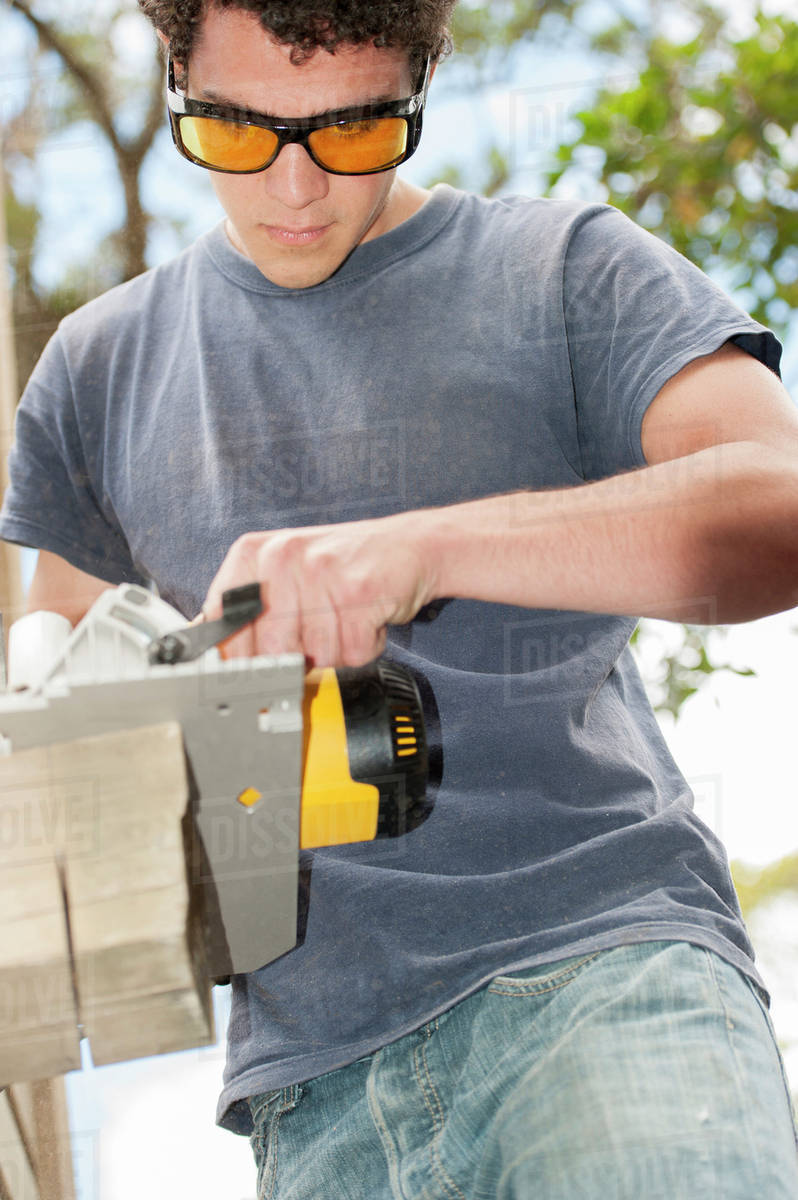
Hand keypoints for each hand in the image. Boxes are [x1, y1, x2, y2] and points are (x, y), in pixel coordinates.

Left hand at [202, 513, 437, 666]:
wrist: (406, 546)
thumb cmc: (341, 567)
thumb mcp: (283, 577)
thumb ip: (248, 614)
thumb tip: (217, 660)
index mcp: (252, 554)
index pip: (224, 624)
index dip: (238, 661)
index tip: (249, 680)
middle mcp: (281, 558)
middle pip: (271, 651)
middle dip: (298, 659)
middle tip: (315, 638)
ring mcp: (319, 572)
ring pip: (316, 656)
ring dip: (336, 652)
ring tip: (345, 620)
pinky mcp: (357, 591)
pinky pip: (352, 652)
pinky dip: (364, 647)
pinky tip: (365, 618)